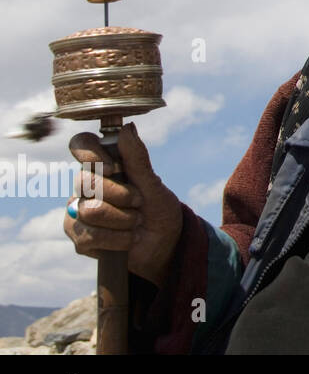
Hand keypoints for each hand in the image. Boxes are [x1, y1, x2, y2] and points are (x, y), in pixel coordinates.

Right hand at [63, 122, 183, 286]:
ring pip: (88, 210)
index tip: (111, 167)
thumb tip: (126, 129)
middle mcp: (86, 186)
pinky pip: (89, 236)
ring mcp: (79, 212)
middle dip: (121, 194)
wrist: (164, 244)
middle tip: (139, 202)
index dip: (90, 153)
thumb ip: (138, 159)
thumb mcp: (154, 184)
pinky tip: (127, 240)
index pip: (81, 145)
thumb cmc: (159, 210)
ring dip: (122, 219)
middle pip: (85, 181)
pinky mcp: (80, 238)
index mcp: (104, 166)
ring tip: (136, 222)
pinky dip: (116, 239)